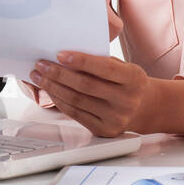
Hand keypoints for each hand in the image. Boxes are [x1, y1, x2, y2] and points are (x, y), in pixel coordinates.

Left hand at [29, 52, 148, 136]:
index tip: (59, 54)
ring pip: (77, 101)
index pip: (104, 68)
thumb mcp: (124, 67)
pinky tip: (51, 91)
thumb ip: (101, 62)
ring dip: (54, 87)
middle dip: (58, 73)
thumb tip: (66, 57)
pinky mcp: (104, 130)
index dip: (80, 60)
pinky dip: (60, 101)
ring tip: (40, 77)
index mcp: (133, 79)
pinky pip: (76, 114)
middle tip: (41, 64)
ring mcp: (115, 118)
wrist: (144, 108)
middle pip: (85, 85)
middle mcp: (126, 101)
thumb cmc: (128, 82)